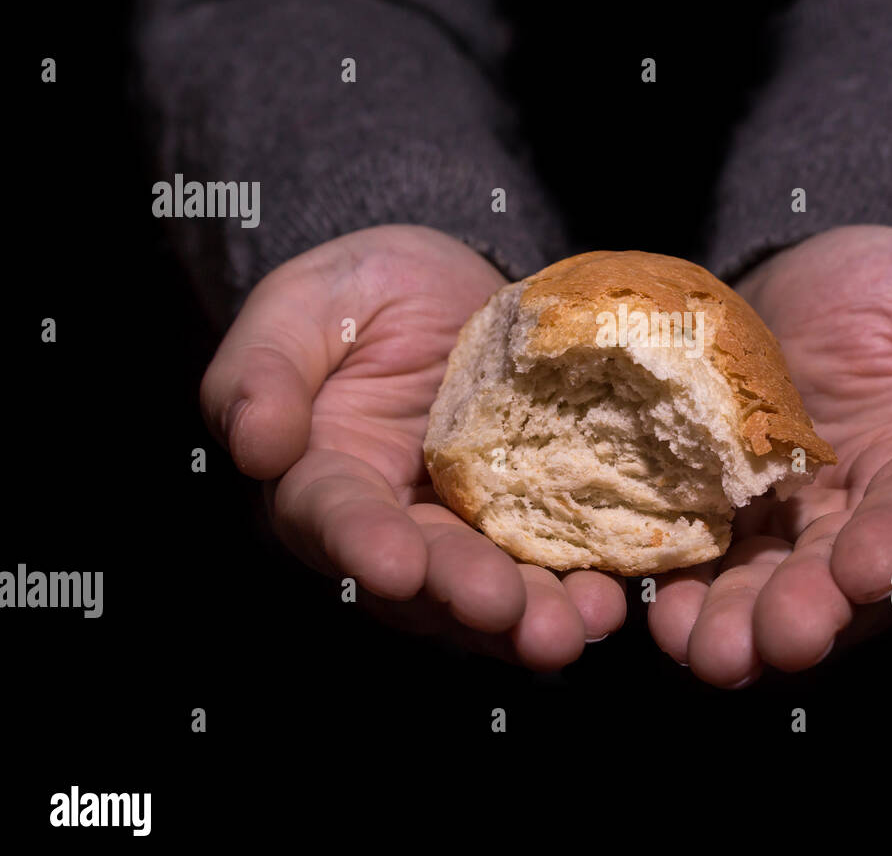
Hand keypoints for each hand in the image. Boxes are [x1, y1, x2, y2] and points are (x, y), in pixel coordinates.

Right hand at [200, 224, 625, 668]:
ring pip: (492, 588)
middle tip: (505, 611)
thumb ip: (263, 368)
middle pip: (424, 576)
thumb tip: (254, 444)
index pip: (334, 517)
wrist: (452, 288)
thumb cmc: (362, 291)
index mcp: (323, 479)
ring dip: (531, 616)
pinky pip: (556, 561)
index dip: (362, 543)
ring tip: (572, 628)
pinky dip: (583, 584)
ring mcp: (468, 530)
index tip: (397, 564)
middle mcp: (394, 524)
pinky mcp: (532, 520)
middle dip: (463, 597)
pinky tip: (612, 598)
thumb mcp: (300, 305)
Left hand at [648, 225, 891, 686]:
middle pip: (840, 576)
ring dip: (740, 622)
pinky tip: (664, 613)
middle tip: (781, 641)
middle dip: (811, 612)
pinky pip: (707, 557)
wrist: (805, 281)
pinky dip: (686, 590)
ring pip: (769, 583)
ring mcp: (791, 521)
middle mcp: (865, 515)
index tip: (867, 569)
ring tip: (710, 651)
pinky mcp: (728, 512)